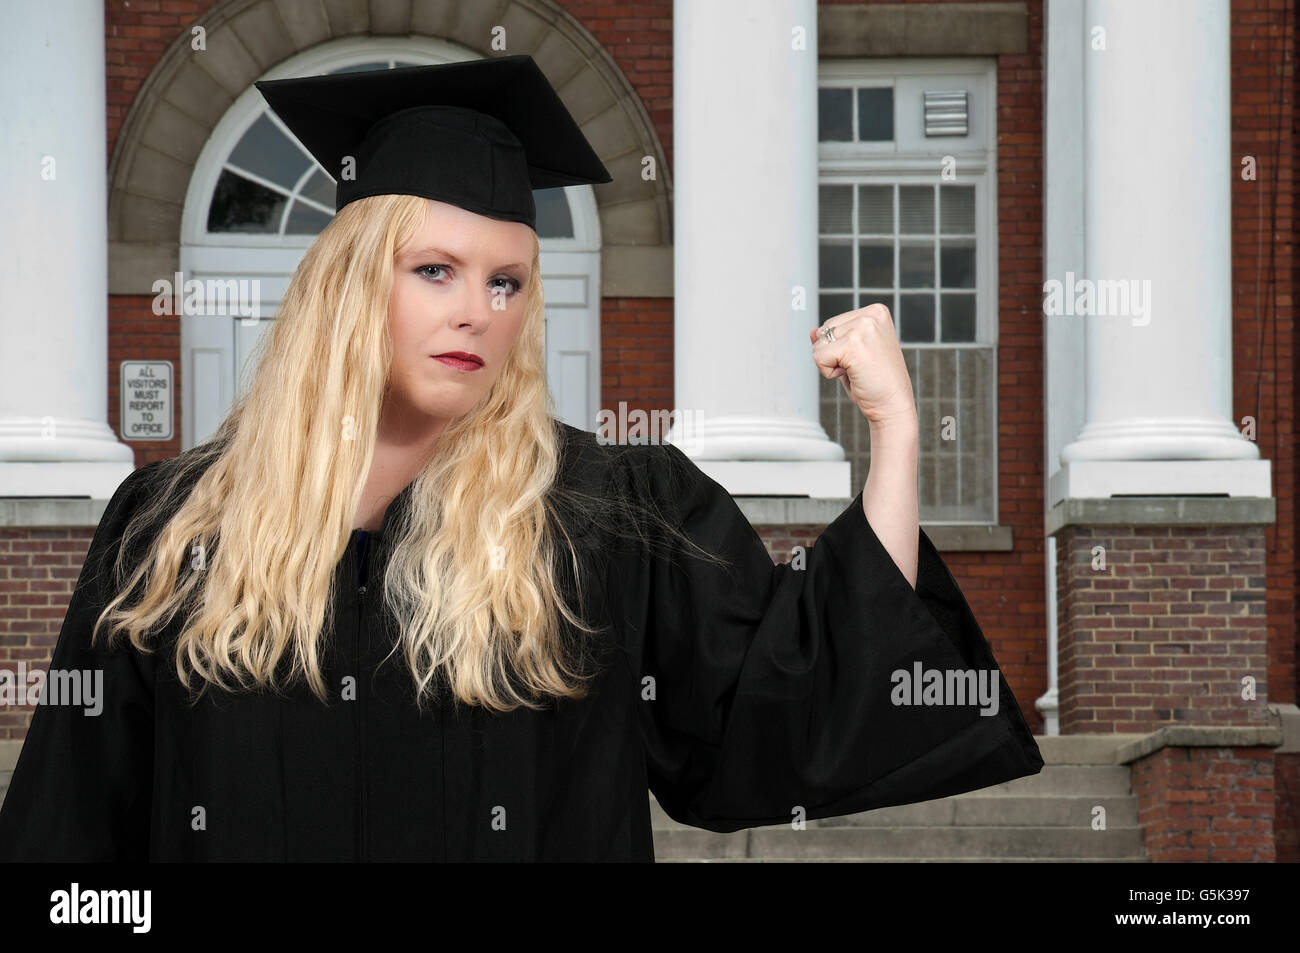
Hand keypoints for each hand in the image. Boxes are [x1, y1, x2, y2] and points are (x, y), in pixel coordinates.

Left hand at [809, 303, 916, 426]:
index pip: (833, 323)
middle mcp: (871, 315)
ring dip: (831, 362)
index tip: (862, 358)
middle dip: (833, 353)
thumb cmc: (876, 382)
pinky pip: (819, 356)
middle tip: (858, 366)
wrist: (893, 404)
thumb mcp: (853, 353)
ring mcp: (863, 327)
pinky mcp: (854, 344)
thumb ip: (835, 338)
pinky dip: (828, 371)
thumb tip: (813, 333)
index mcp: (875, 312)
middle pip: (824, 330)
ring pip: (819, 343)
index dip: (838, 347)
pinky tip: (851, 374)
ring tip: (856, 369)